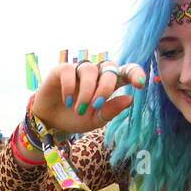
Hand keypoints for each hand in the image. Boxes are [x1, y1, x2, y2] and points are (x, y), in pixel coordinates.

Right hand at [29, 61, 146, 133]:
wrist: (50, 121)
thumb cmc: (75, 118)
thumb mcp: (95, 120)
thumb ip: (111, 111)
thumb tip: (129, 99)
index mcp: (109, 84)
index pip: (126, 72)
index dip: (135, 73)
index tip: (140, 84)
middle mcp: (96, 74)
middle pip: (109, 69)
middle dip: (105, 87)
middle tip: (96, 105)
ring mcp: (79, 70)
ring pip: (90, 70)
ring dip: (86, 91)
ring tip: (79, 109)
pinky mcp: (62, 70)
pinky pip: (70, 72)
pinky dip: (70, 88)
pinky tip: (67, 101)